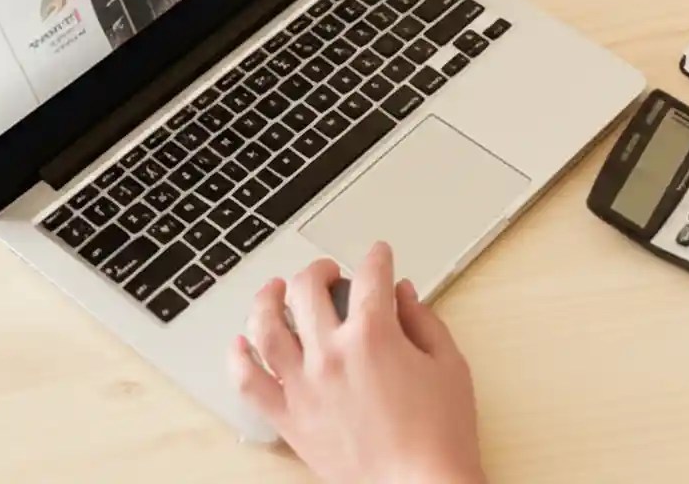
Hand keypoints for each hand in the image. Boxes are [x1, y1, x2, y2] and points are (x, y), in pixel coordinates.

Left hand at [229, 242, 485, 483]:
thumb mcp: (449, 364)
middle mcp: (331, 353)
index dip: (377, 257)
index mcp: (374, 335)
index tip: (379, 254)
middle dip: (320, 269)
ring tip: (275, 289)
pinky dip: (239, 358)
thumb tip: (404, 294)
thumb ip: (424, 321)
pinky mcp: (289, 417)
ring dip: (268, 299)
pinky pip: (248, 382)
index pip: (371, 276)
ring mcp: (303, 385)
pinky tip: (241, 343)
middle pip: (308, 290)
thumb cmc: (440, 433)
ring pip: (266, 327)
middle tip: (329, 271)